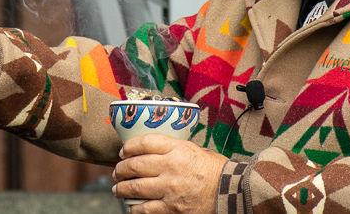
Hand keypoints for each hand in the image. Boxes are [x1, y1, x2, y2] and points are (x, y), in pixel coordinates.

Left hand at [112, 134, 226, 212]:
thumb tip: (151, 149)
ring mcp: (170, 189)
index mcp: (178, 149)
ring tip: (118, 189)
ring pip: (135, 188)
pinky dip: (134, 208)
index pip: (144, 143)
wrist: (231, 193)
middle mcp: (171, 167)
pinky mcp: (172, 209)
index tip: (123, 151)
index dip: (129, 147)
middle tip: (117, 172)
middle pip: (135, 165)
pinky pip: (145, 209)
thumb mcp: (195, 149)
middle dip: (121, 169)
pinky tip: (131, 207)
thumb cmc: (214, 170)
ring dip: (122, 189)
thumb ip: (173, 148)